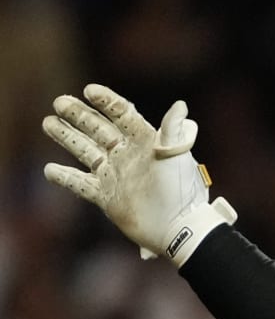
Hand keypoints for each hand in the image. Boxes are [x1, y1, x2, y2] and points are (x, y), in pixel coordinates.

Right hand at [42, 84, 234, 265]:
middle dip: (78, 115)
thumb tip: (180, 105)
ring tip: (48, 122)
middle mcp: (127, 155)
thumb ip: (175, 130)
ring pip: (85, 151)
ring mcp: (115, 175)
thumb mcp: (178, 156)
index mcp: (145, 141)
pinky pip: (80, 184)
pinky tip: (49, 169)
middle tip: (59, 102)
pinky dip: (65, 177)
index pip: (122, 114)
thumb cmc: (182, 191)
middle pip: (98, 129)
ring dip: (67, 137)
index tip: (89, 90)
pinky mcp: (107, 197)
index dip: (106, 101)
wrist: (179, 228)